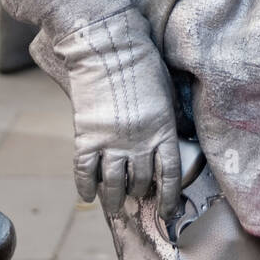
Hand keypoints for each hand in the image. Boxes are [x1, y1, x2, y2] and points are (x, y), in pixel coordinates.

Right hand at [53, 5, 180, 217]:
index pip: (170, 175)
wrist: (108, 47)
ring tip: (116, 207)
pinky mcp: (86, 136)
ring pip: (113, 183)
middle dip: (141, 194)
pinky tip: (88, 196)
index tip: (168, 212)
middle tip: (138, 200)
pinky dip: (86, 187)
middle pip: (141, 181)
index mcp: (163, 130)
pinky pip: (85, 171)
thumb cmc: (142, 63)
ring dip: (115, 199)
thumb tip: (174, 136)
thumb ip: (169, 117)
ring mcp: (111, 141)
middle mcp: (139, 142)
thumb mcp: (166, 91)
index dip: (169, 198)